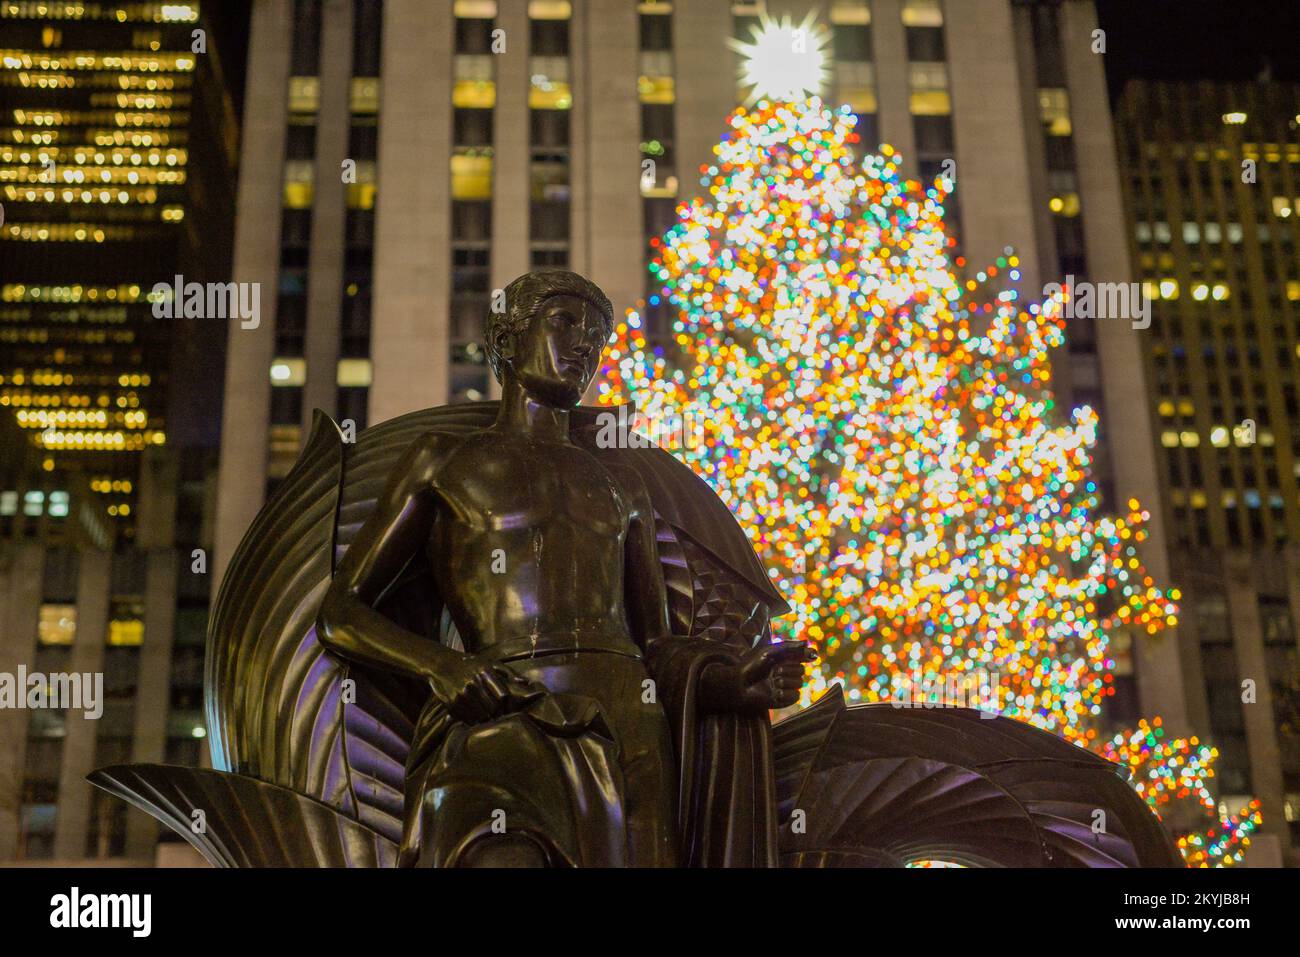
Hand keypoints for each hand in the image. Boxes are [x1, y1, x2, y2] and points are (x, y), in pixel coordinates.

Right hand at [430, 655, 543, 723]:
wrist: (442, 664)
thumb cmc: (469, 663)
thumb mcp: (488, 662)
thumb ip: (508, 672)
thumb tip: (526, 682)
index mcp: (485, 672)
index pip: (503, 695)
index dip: (508, 704)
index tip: (509, 707)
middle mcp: (473, 683)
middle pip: (493, 707)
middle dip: (498, 713)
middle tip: (500, 715)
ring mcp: (462, 694)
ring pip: (481, 715)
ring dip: (487, 718)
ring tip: (488, 716)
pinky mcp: (452, 704)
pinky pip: (468, 718)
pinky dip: (474, 720)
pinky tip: (475, 715)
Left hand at [701, 640, 817, 713]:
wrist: (739, 684)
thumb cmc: (751, 666)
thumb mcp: (769, 651)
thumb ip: (788, 647)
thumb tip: (807, 643)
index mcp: (785, 660)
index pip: (802, 657)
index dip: (807, 656)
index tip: (810, 655)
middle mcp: (787, 673)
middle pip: (801, 670)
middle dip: (789, 669)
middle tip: (774, 671)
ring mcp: (787, 686)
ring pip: (799, 682)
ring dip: (785, 681)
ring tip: (772, 681)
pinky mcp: (785, 699)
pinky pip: (796, 695)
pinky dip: (785, 693)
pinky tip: (774, 692)